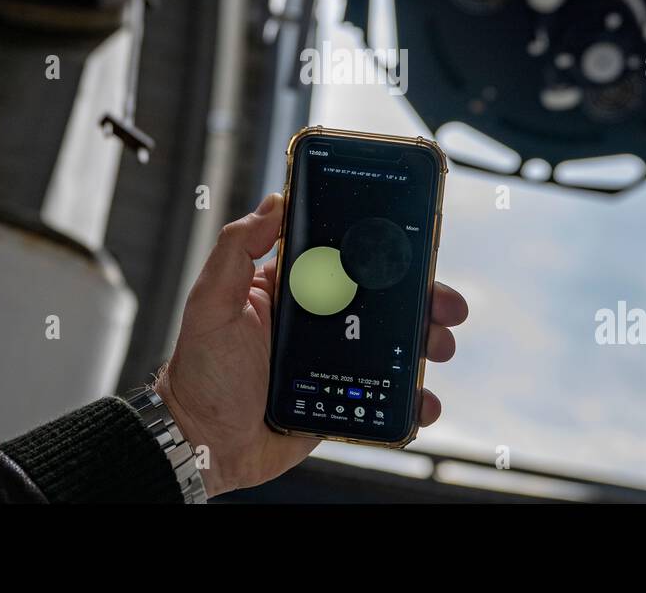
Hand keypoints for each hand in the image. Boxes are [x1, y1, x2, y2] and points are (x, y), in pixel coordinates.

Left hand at [153, 191, 467, 497]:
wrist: (204, 444)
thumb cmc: (199, 374)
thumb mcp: (211, 303)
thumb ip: (237, 249)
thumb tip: (273, 201)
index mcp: (292, 290)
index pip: (346, 260)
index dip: (385, 253)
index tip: (417, 248)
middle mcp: (318, 321)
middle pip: (382, 301)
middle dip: (423, 299)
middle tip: (446, 305)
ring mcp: (334, 361)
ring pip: (394, 345)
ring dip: (426, 342)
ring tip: (439, 347)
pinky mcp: (343, 399)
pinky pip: (387, 394)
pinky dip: (413, 397)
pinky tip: (424, 399)